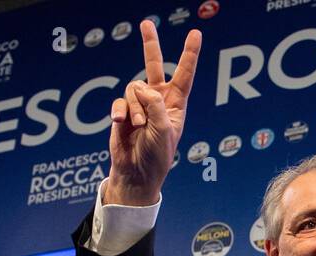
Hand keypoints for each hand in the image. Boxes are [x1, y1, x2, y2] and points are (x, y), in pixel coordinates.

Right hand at [106, 21, 201, 205]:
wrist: (137, 172)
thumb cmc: (156, 156)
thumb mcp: (163, 130)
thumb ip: (155, 105)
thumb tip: (142, 87)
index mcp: (176, 105)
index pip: (184, 75)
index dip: (189, 54)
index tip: (195, 33)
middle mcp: (158, 100)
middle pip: (153, 66)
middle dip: (150, 44)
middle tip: (146, 23)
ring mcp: (139, 105)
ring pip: (133, 88)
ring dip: (135, 108)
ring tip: (138, 126)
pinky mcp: (123, 111)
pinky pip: (120, 102)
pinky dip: (121, 112)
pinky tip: (123, 124)